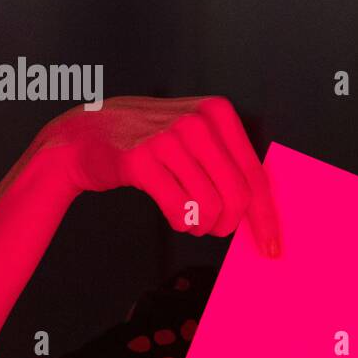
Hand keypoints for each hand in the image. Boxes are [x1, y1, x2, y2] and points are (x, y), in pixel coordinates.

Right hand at [35, 95, 280, 255]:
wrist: (85, 133)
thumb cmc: (148, 140)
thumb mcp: (195, 135)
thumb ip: (228, 162)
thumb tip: (261, 209)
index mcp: (218, 113)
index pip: (255, 174)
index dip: (266, 216)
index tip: (272, 245)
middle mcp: (197, 122)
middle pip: (238, 195)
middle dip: (230, 224)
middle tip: (216, 229)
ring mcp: (168, 138)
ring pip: (210, 206)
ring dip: (202, 225)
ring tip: (190, 218)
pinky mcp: (141, 160)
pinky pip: (180, 210)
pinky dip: (182, 222)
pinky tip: (176, 215)